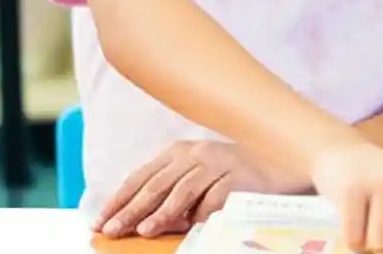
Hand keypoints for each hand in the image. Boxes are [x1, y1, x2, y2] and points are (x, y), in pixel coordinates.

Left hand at [97, 140, 282, 238]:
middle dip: (131, 209)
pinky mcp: (240, 175)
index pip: (141, 176)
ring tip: (144, 230)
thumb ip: (170, 192)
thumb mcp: (197, 178)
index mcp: (180, 152)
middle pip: (157, 183)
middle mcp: (197, 153)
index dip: (119, 199)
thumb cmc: (233, 176)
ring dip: (162, 212)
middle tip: (113, 229)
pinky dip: (200, 215)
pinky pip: (215, 198)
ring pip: (183, 189)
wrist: (282, 165)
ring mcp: (219, 162)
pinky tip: (189, 228)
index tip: (100, 221)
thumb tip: (137, 220)